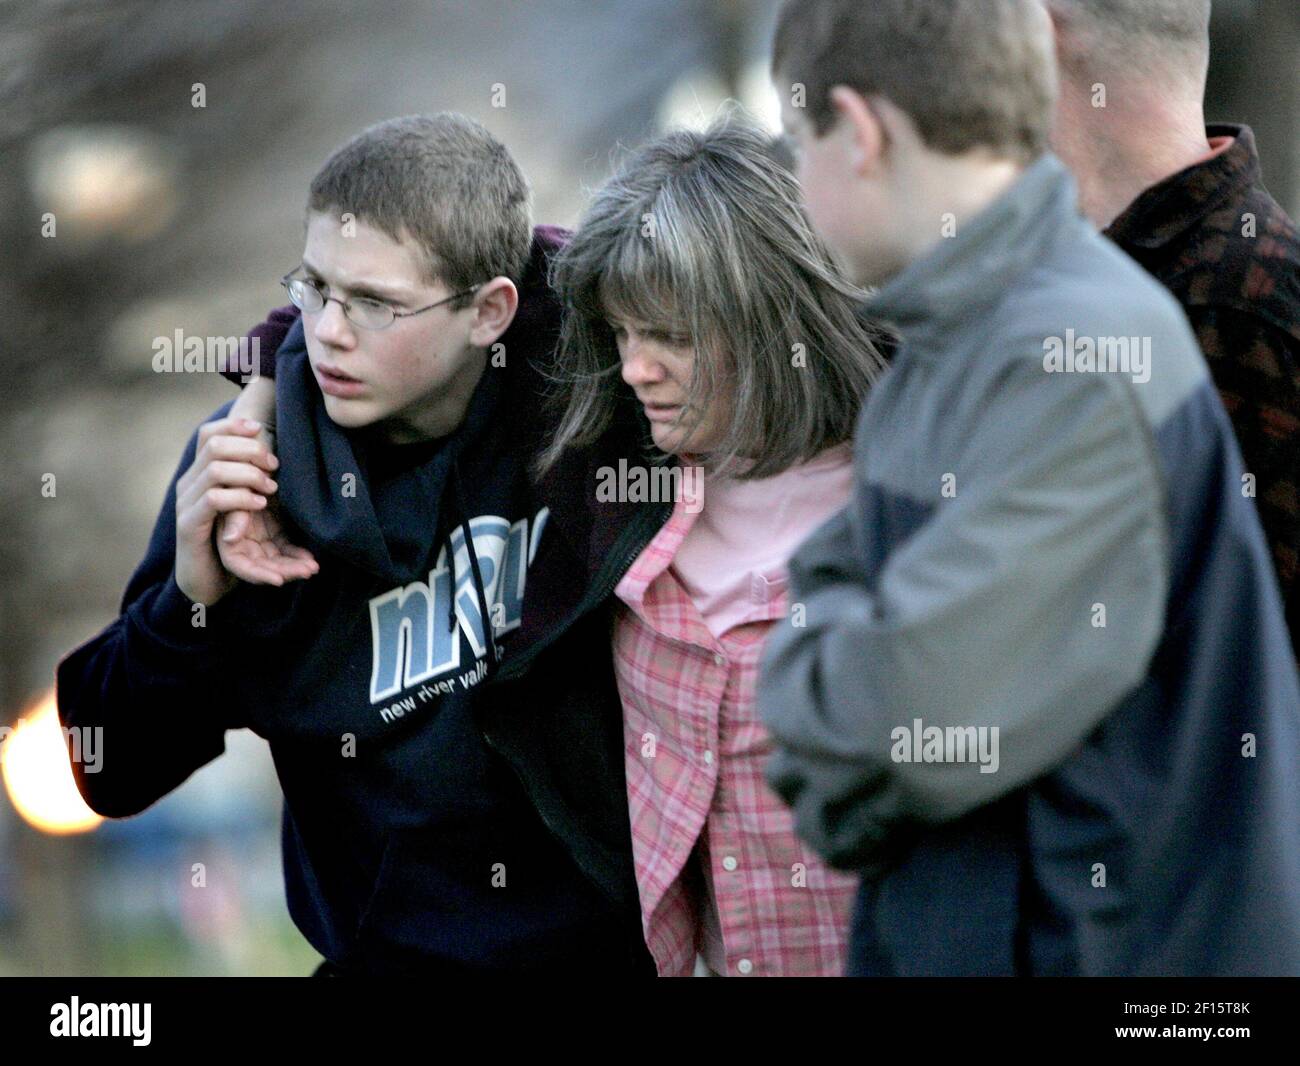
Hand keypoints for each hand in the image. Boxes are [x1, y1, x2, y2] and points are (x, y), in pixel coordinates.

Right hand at [174, 416, 282, 605]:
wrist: (204, 579)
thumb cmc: (229, 540)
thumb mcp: (241, 504)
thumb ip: (248, 480)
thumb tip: (274, 455)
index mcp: (199, 474)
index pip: (208, 435)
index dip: (233, 426)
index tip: (261, 428)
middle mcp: (188, 484)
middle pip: (213, 446)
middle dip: (249, 450)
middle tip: (275, 464)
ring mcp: (186, 503)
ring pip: (213, 469)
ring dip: (248, 473)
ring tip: (271, 487)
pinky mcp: (189, 525)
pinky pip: (213, 500)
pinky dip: (240, 497)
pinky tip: (260, 504)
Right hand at [217, 482, 318, 585]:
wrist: (253, 458)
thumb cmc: (240, 477)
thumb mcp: (235, 495)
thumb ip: (234, 514)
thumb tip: (231, 539)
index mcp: (226, 535)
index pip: (240, 565)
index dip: (258, 574)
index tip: (279, 579)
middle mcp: (241, 541)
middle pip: (261, 566)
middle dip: (285, 571)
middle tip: (309, 570)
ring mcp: (258, 538)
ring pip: (276, 561)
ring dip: (294, 566)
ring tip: (313, 567)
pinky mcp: (274, 533)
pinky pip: (286, 549)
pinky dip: (297, 554)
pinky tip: (310, 558)